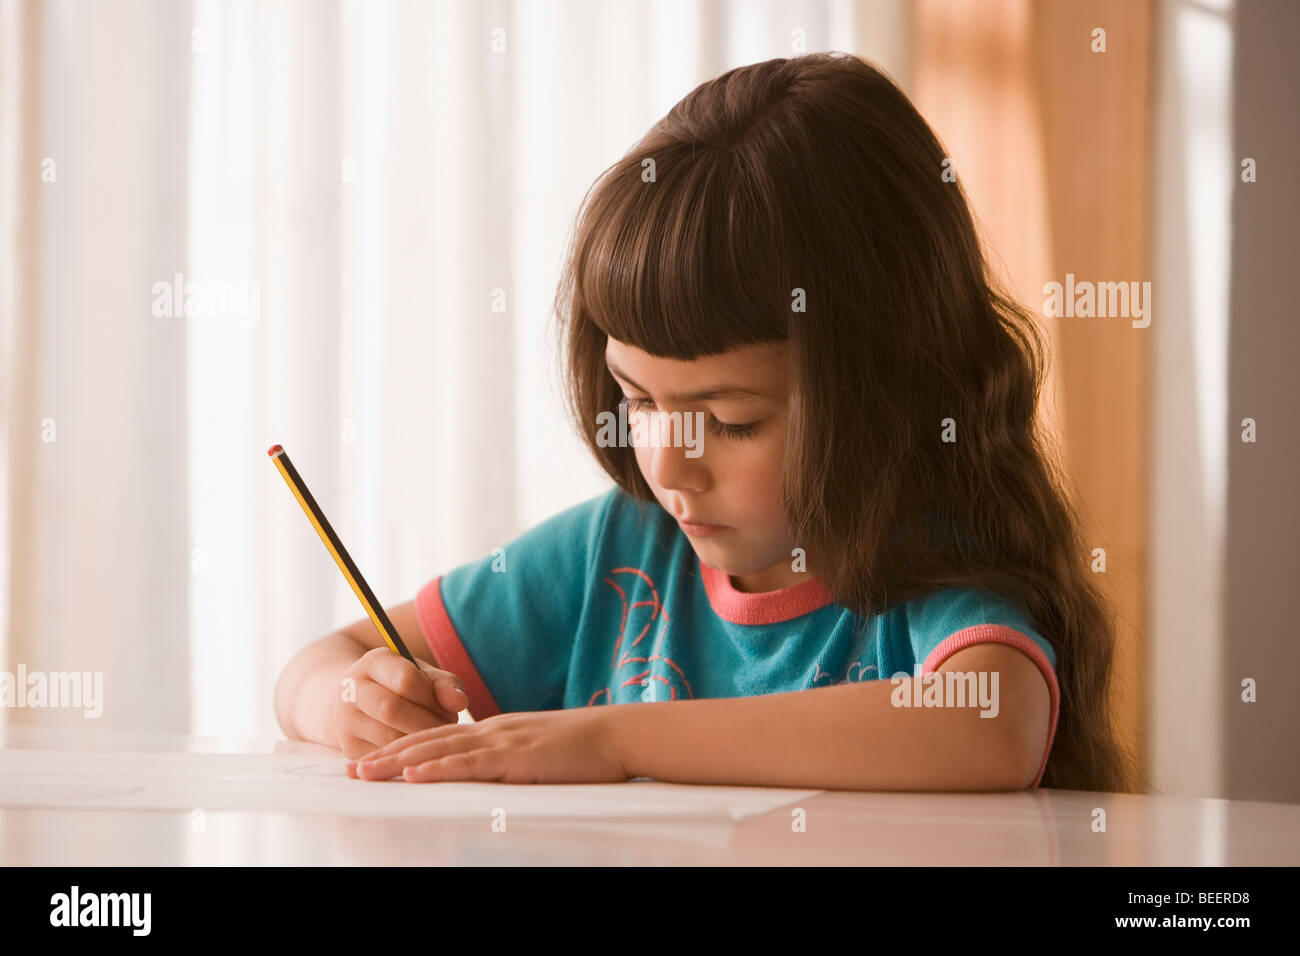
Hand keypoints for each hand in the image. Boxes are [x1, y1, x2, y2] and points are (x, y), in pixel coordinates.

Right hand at [333, 647, 467, 758]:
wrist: (360, 701)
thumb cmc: (401, 686)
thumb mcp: (423, 676)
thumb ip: (444, 685)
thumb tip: (460, 702)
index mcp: (372, 663)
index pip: (405, 680)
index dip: (433, 697)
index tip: (450, 707)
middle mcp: (351, 690)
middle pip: (393, 710)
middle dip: (428, 722)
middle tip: (447, 727)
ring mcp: (345, 720)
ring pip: (388, 738)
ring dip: (420, 741)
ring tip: (435, 737)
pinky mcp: (349, 748)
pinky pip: (384, 758)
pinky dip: (408, 757)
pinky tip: (420, 750)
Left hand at [345, 707, 628, 783]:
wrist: (617, 735)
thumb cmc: (585, 751)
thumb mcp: (539, 754)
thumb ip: (512, 763)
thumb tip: (492, 782)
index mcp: (496, 730)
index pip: (440, 740)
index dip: (404, 750)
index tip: (374, 760)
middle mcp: (491, 731)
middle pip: (429, 742)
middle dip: (387, 755)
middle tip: (350, 768)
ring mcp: (501, 741)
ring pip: (439, 751)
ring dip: (398, 762)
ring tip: (365, 771)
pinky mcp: (515, 757)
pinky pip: (468, 763)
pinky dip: (437, 768)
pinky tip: (412, 774)